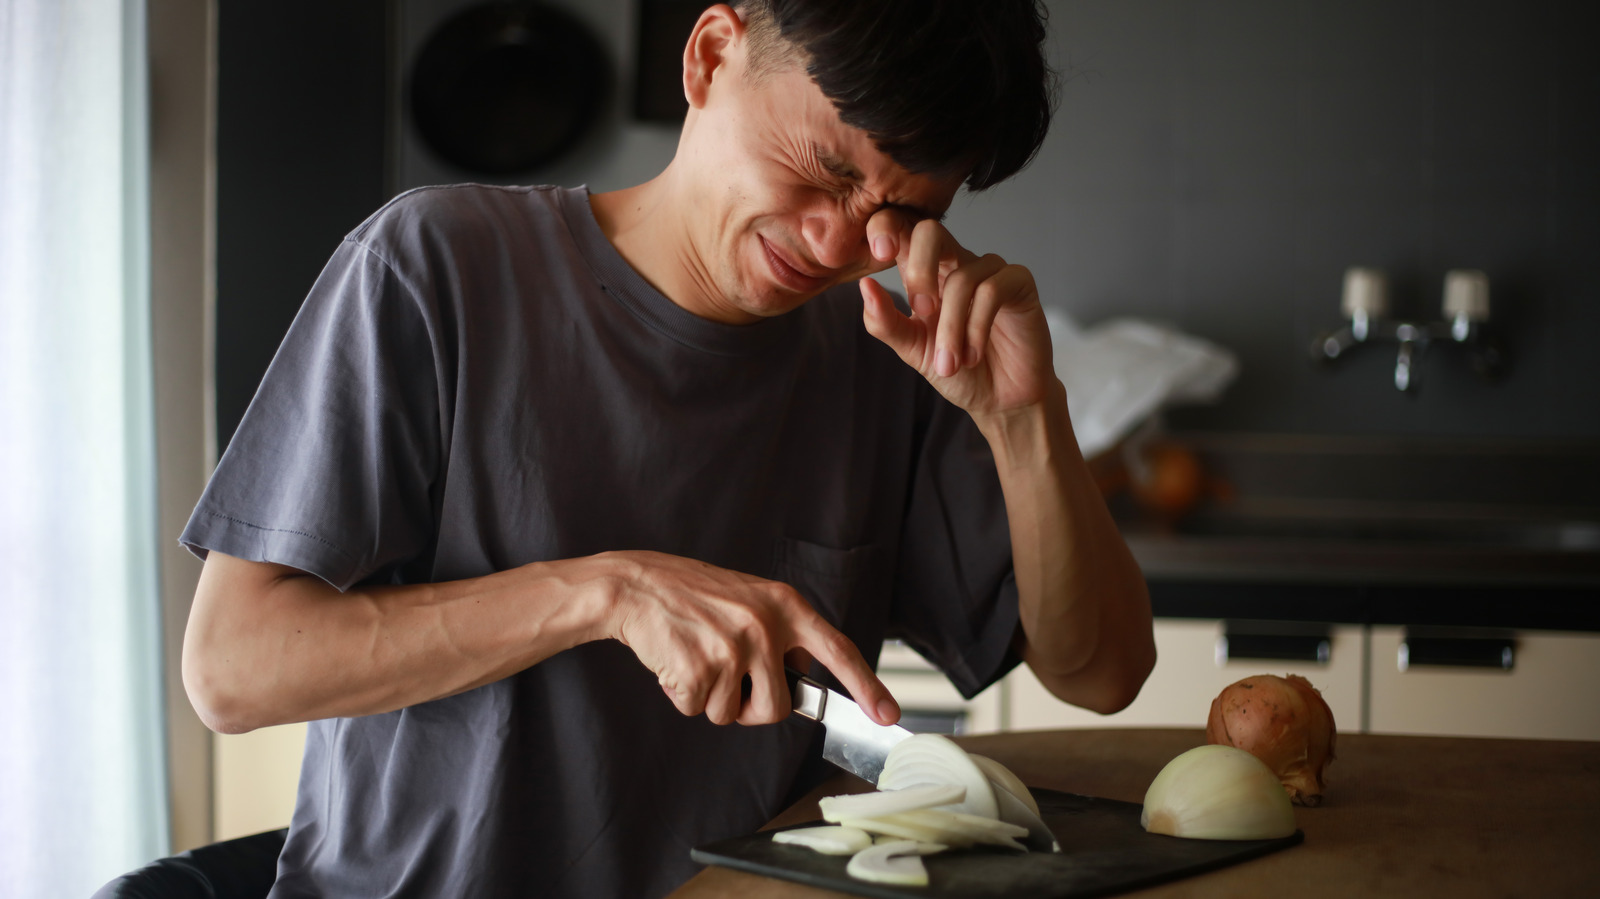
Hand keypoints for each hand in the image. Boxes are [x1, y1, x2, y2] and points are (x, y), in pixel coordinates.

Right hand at [601, 550, 898, 726]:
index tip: (888, 714)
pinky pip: (697, 710)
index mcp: (784, 605)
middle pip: (775, 708)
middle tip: (724, 679)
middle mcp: (765, 626)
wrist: (637, 584)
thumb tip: (801, 679)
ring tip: (695, 658)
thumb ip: (780, 634)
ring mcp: (733, 647)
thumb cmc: (691, 595)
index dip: (867, 686)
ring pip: (732, 714)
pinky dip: (681, 695)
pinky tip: (674, 661)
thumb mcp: (749, 600)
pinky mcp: (700, 668)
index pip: (837, 650)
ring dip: (709, 700)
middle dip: (749, 708)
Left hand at [859, 213, 1055, 420]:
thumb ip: (884, 321)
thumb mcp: (911, 349)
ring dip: (952, 329)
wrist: (998, 401)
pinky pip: (992, 290)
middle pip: (931, 232)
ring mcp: (988, 270)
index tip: (880, 252)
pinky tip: (972, 355)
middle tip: (920, 311)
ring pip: (961, 279)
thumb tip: (866, 286)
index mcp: (924, 272)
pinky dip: (977, 327)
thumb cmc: (956, 371)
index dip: (886, 227)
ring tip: (949, 364)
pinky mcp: (1018, 282)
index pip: (901, 230)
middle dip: (920, 269)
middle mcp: (956, 263)